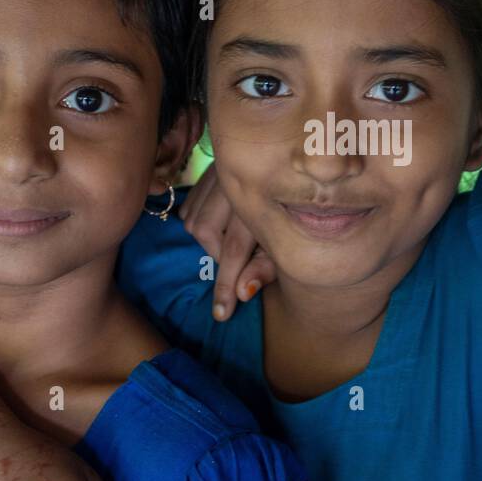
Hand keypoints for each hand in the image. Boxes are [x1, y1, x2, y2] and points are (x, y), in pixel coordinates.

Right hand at [178, 162, 275, 321]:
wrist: (288, 167)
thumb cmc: (292, 210)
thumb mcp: (286, 239)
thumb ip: (266, 266)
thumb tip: (244, 293)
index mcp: (260, 204)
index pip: (236, 251)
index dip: (227, 286)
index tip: (221, 313)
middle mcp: (234, 186)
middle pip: (206, 231)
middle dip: (217, 253)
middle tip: (236, 261)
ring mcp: (218, 175)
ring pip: (193, 219)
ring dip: (208, 239)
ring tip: (229, 242)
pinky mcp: (208, 173)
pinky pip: (188, 206)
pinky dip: (197, 221)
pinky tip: (217, 226)